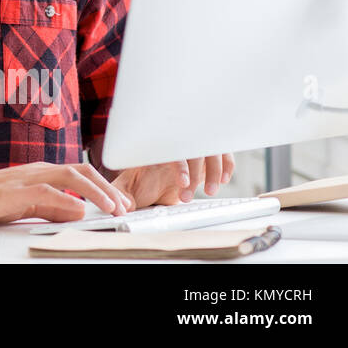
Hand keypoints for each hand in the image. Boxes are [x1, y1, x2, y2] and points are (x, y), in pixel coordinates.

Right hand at [0, 162, 133, 222]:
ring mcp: (26, 178)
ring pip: (69, 176)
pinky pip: (45, 192)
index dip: (104, 187)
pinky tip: (79, 209)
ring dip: (95, 191)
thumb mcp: (25, 205)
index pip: (80, 174)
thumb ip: (51, 207)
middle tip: (125, 206)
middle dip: (107, 187)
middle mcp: (37, 171)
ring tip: (112, 208)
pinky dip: (66, 199)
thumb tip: (79, 212)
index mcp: (40, 173)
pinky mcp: (14, 190)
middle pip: (81, 170)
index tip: (122, 204)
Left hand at [112, 153, 235, 207]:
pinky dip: (226, 165)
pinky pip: (223, 154)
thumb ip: (122, 191)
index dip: (180, 167)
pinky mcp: (208, 150)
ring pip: (211, 151)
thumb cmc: (140, 178)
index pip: (172, 150)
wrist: (150, 176)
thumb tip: (121, 205)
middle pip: (194, 151)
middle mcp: (177, 142)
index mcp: (157, 146)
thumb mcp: (128, 183)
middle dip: (196, 175)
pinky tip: (223, 180)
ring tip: (210, 191)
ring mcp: (194, 144)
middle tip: (190, 196)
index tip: (182, 183)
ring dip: (214, 171)